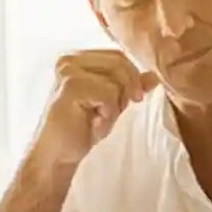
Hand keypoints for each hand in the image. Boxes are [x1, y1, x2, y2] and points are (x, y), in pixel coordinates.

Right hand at [35, 50, 158, 166]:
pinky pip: (108, 93)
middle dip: (125, 90)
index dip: (132, 77)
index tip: (132, 100)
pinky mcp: (70, 86)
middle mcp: (69, 60)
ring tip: (97, 119)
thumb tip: (154, 76)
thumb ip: (130, 87)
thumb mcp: (112, 104)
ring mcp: (68, 71)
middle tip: (110, 113)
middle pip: (120, 62)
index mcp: (77, 59)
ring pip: (116, 78)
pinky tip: (93, 124)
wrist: (57, 155)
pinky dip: (108, 114)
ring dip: (114, 106)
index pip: (118, 55)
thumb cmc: (80, 129)